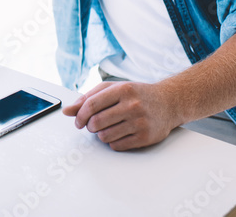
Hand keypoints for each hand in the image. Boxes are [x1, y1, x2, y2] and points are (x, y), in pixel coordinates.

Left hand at [62, 81, 179, 150]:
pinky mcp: (145, 137)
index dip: (80, 115)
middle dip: (90, 126)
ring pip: (105, 136)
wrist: (168, 102)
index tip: (78, 121)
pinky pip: (117, 145)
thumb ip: (89, 98)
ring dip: (101, 135)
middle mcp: (132, 105)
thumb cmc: (137, 94)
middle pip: (96, 122)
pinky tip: (118, 133)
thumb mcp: (113, 89)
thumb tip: (66, 111)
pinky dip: (112, 142)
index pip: (91, 104)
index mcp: (123, 89)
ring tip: (107, 128)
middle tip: (93, 125)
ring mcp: (140, 122)